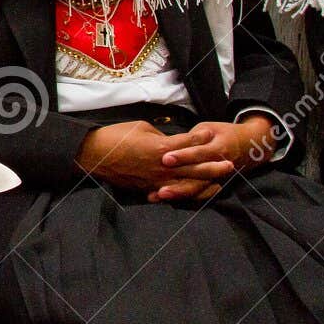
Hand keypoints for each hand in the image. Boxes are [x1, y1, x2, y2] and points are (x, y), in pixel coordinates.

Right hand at [75, 121, 234, 201]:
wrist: (93, 155)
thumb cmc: (115, 137)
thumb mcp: (140, 128)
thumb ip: (160, 136)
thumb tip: (170, 141)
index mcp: (161, 147)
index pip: (188, 143)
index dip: (200, 138)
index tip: (210, 134)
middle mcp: (163, 166)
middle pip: (195, 167)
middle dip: (213, 166)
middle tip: (229, 164)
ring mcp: (156, 179)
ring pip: (186, 183)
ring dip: (204, 184)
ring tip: (220, 184)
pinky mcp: (148, 188)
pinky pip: (170, 193)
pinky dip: (184, 194)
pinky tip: (193, 194)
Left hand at [149, 117, 278, 201]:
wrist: (251, 146)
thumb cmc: (223, 133)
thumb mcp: (209, 128)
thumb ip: (192, 137)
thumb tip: (170, 142)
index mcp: (218, 148)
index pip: (198, 153)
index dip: (182, 156)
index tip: (165, 159)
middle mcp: (219, 167)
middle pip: (198, 178)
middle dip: (178, 185)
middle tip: (159, 189)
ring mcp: (218, 179)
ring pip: (199, 190)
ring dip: (179, 194)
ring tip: (158, 197)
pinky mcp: (216, 185)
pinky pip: (201, 195)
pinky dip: (185, 199)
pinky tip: (168, 201)